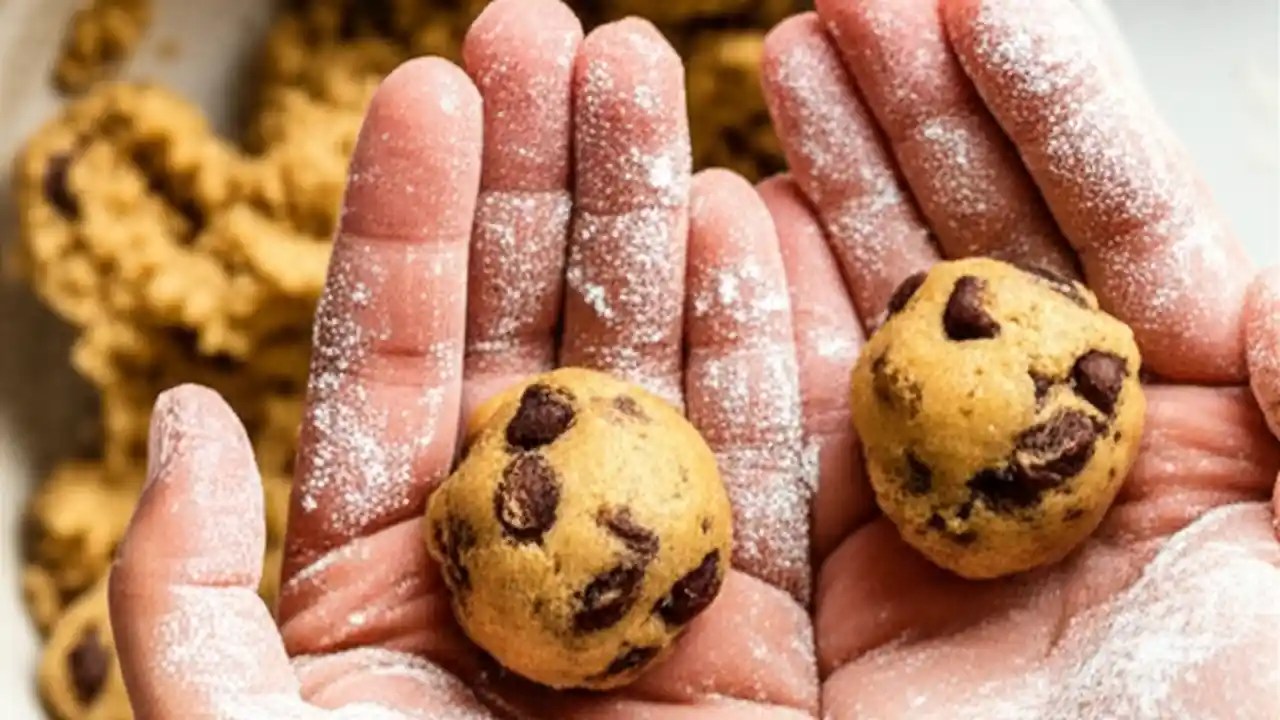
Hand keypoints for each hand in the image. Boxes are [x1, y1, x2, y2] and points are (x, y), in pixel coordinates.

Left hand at [109, 0, 819, 716]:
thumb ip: (188, 591)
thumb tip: (182, 414)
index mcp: (382, 566)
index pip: (394, 354)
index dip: (413, 216)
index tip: (432, 88)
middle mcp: (517, 548)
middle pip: (531, 324)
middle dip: (544, 173)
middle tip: (559, 31)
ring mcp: (640, 576)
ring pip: (647, 363)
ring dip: (649, 215)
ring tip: (652, 76)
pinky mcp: (752, 634)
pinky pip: (758, 464)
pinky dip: (751, 342)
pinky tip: (743, 220)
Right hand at [757, 0, 1279, 716]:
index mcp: (1192, 435)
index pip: (1107, 230)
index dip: (1040, 108)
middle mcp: (1048, 461)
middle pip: (966, 246)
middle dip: (906, 116)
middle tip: (838, 10)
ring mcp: (929, 516)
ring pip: (861, 316)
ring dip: (817, 186)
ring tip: (770, 70)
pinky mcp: (825, 586)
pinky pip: (776, 429)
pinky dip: (744, 323)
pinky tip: (721, 215)